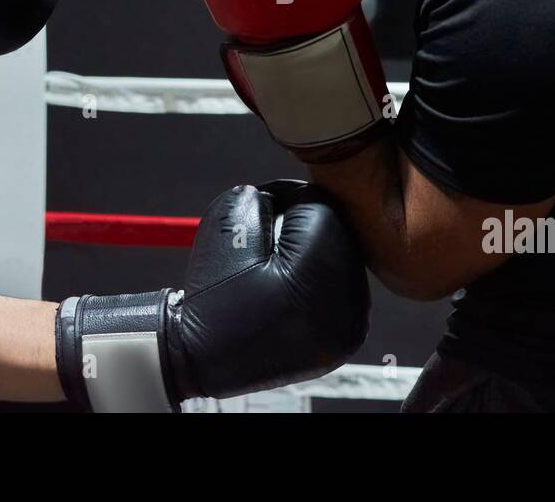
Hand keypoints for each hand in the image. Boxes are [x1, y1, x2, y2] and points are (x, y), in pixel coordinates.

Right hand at [55, 180, 369, 410]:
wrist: (204, 361)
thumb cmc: (211, 293)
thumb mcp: (225, 227)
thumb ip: (258, 197)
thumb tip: (286, 193)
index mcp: (316, 275)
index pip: (318, 208)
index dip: (286, 196)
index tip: (259, 202)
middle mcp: (345, 304)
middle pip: (337, 231)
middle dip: (302, 223)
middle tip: (264, 231)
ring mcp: (351, 325)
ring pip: (342, 256)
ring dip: (312, 248)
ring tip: (273, 262)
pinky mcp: (347, 338)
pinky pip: (343, 286)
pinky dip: (320, 275)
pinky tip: (290, 282)